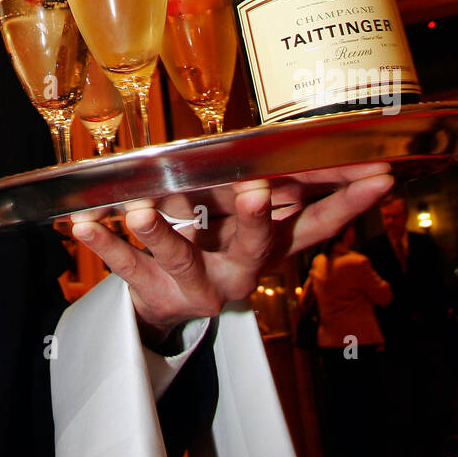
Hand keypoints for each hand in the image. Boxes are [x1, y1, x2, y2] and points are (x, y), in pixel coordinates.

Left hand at [70, 163, 393, 347]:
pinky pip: (124, 266)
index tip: (377, 176)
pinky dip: (102, 243)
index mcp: (267, 249)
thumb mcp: (246, 220)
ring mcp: (193, 283)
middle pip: (254, 246)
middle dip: (255, 218)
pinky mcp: (150, 288)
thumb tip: (311, 149)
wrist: (167, 307)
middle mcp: (237, 271)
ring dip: (161, 231)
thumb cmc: (213, 242)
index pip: (317, 226)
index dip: (348, 203)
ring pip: (180, 257)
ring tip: (139, 209)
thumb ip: (274, 191)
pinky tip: (80, 223)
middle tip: (253, 189)